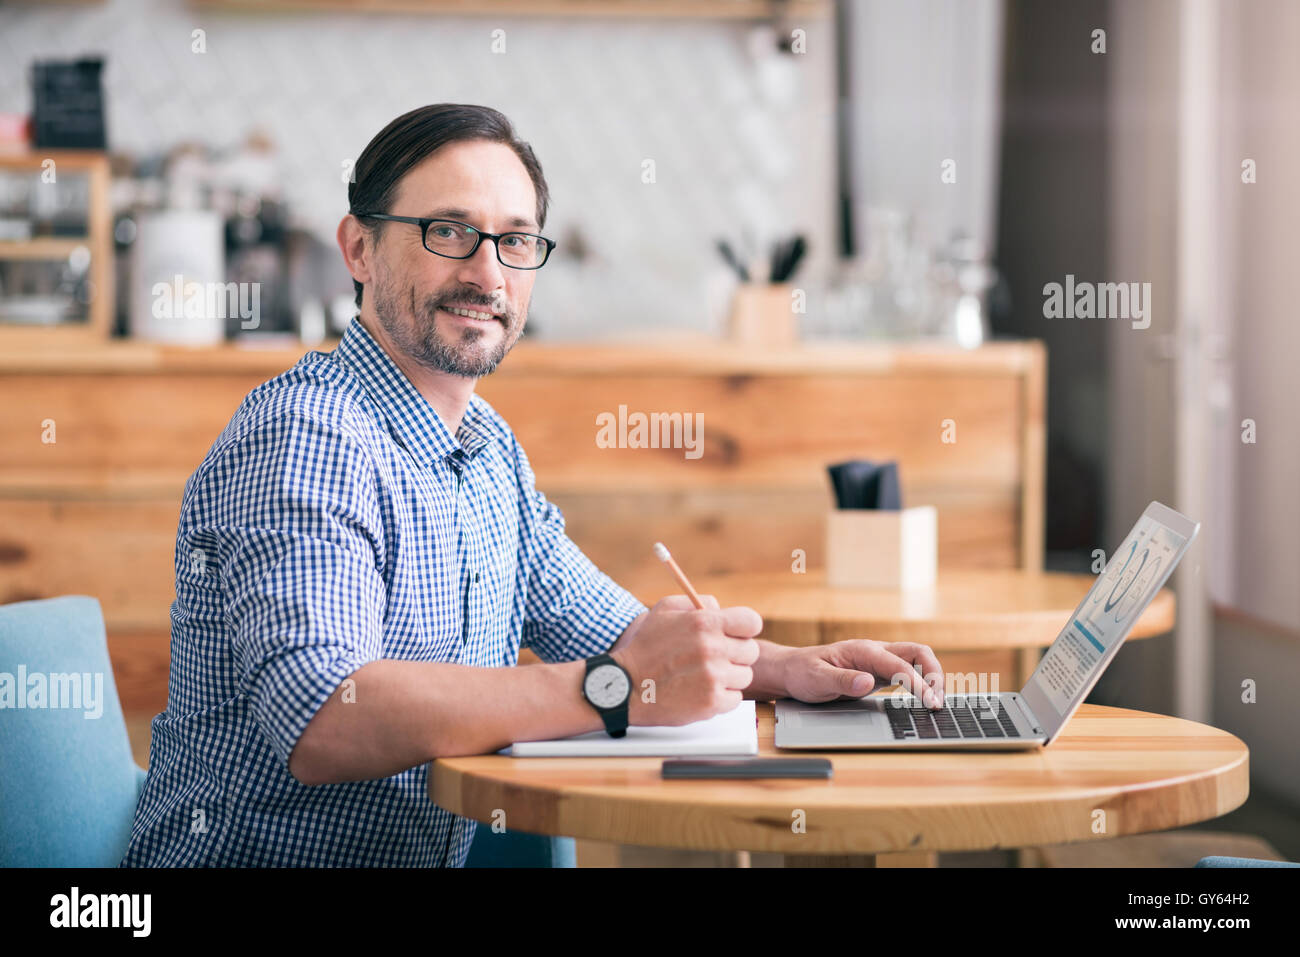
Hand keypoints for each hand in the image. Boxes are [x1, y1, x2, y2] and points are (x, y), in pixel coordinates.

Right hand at [611, 595, 761, 726]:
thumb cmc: (645, 647)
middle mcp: (712, 649)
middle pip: (751, 651)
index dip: (744, 629)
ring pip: (744, 676)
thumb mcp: (664, 610)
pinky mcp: (711, 702)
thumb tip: (721, 609)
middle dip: (735, 654)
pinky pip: (735, 699)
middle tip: (715, 658)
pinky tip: (701, 691)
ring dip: (728, 677)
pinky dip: (722, 697)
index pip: (752, 622)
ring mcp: (713, 677)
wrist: (625, 686)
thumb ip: (697, 602)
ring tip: (703, 676)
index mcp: (704, 623)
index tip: (736, 635)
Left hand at [780, 639, 944, 707]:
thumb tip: (868, 682)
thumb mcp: (817, 679)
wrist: (792, 670)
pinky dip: (922, 682)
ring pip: (917, 660)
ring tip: (937, 703)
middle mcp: (875, 651)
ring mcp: (879, 661)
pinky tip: (925, 698)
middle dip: (935, 674)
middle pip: (918, 653)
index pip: (900, 665)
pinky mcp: (880, 672)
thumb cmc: (802, 672)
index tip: (930, 702)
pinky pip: (909, 672)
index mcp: (863, 650)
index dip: (918, 683)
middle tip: (939, 702)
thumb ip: (842, 680)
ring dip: (932, 678)